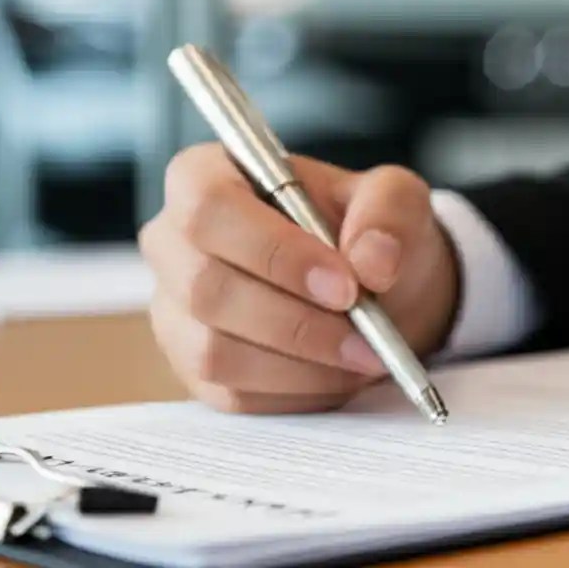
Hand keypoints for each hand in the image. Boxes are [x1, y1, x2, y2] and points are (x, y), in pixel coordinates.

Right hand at [138, 143, 459, 412]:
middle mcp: (173, 242)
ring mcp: (175, 310)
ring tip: (365, 356)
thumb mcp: (395, 199)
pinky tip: (340, 375)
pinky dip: (297, 391)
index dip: (275, 251)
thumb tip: (371, 261)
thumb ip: (388, 212)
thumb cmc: (367, 229)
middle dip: (297, 321)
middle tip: (368, 337)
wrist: (371, 287)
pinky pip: (231, 393)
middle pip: (206, 288)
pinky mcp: (192, 368)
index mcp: (205, 176)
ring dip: (302, 364)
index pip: (210, 208)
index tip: (346, 286)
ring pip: (216, 351)